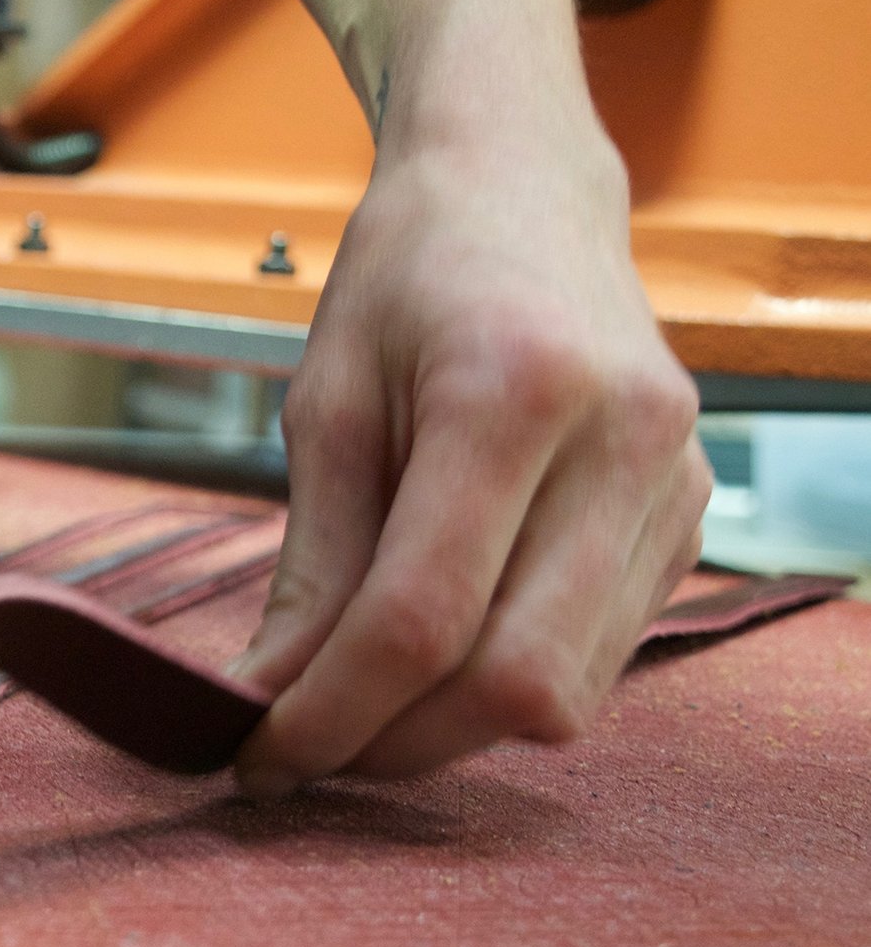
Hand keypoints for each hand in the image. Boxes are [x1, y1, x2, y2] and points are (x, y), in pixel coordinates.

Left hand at [228, 120, 711, 796]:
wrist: (521, 189)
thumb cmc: (408, 279)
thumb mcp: (326, 405)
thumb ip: (309, 566)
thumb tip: (265, 700)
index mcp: (514, 391)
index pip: (421, 619)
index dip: (330, 713)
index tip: (257, 757)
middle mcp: (623, 442)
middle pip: (512, 683)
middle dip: (392, 744)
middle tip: (303, 749)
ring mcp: (675, 485)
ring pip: (565, 695)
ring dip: (447, 731)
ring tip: (361, 701)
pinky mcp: (689, 518)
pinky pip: (599, 660)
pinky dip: (503, 688)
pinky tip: (440, 654)